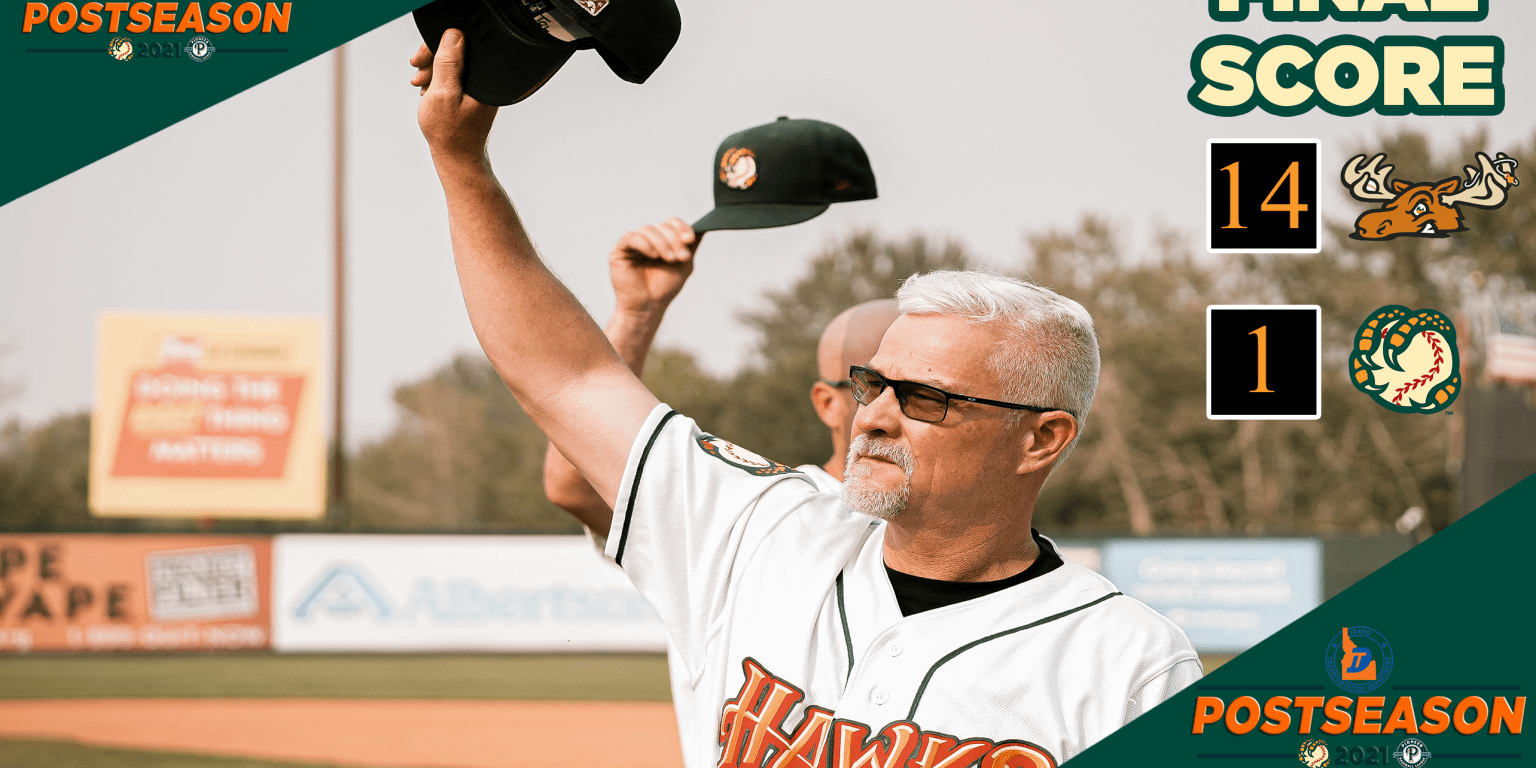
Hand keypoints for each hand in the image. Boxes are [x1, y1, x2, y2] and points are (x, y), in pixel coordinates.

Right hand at [411, 30, 496, 166]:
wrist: (457, 159)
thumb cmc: (450, 131)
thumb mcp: (443, 94)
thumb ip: (449, 63)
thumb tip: (454, 33)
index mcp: (487, 76)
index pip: (463, 42)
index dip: (436, 45)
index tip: (419, 60)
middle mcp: (488, 78)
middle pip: (458, 51)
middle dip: (432, 59)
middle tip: (417, 75)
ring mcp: (481, 85)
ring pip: (453, 63)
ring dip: (432, 71)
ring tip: (421, 87)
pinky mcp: (474, 92)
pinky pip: (455, 76)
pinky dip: (438, 80)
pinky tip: (429, 92)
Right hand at [609, 218, 700, 314]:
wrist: (648, 307)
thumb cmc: (664, 288)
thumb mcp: (684, 265)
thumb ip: (691, 247)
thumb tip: (703, 228)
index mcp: (663, 240)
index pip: (672, 223)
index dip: (682, 228)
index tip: (690, 239)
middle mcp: (648, 239)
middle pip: (662, 226)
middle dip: (674, 240)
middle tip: (681, 257)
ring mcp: (633, 243)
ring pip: (648, 230)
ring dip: (662, 243)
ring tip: (669, 259)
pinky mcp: (620, 251)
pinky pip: (631, 238)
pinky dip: (645, 244)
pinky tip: (653, 255)